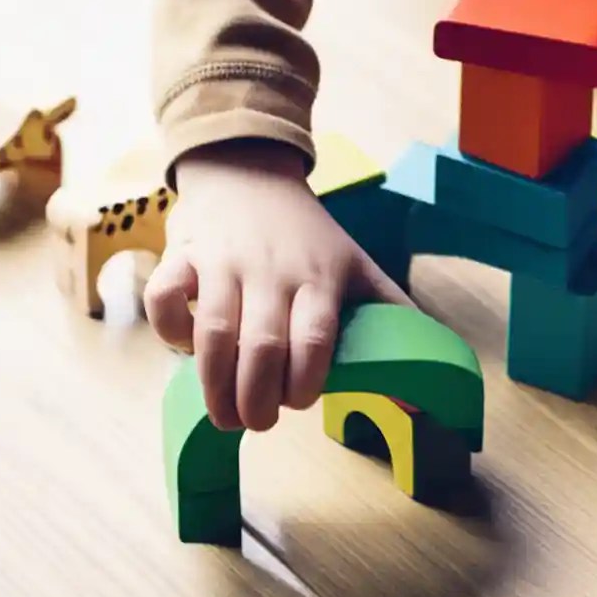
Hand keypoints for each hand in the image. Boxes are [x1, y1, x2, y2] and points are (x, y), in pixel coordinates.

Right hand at [144, 140, 413, 431]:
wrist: (251, 173)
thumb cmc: (309, 236)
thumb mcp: (357, 265)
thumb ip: (391, 310)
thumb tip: (433, 358)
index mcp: (319, 278)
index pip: (314, 340)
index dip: (304, 382)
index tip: (299, 402)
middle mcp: (271, 271)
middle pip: (261, 347)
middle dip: (257, 399)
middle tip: (257, 423)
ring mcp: (222, 262)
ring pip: (211, 332)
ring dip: (213, 385)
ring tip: (223, 415)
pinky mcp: (182, 255)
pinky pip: (163, 298)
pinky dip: (169, 332)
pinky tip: (186, 349)